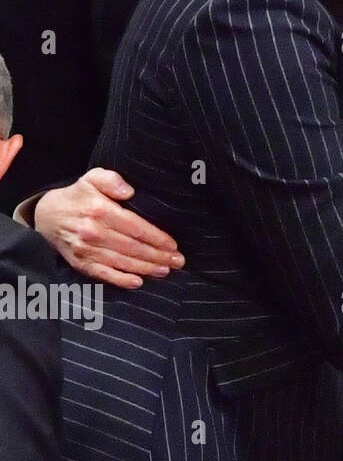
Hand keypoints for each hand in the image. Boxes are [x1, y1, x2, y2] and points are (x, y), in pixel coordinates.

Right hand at [33, 168, 183, 288]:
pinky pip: (102, 274)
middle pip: (132, 247)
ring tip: (165, 270)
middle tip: (178, 261)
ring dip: (146, 268)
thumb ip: (111, 180)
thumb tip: (129, 191)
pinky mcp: (80, 262)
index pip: (135, 227)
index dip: (156, 237)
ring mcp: (86, 250)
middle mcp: (93, 232)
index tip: (173, 245)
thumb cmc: (78, 196)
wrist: (46, 215)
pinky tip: (137, 282)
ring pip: (121, 262)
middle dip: (158, 256)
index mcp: (100, 211)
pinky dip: (120, 280)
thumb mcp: (92, 178)